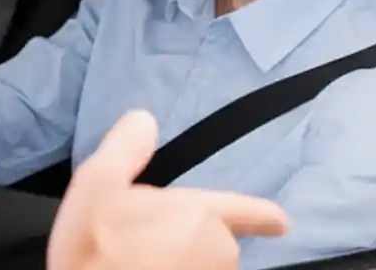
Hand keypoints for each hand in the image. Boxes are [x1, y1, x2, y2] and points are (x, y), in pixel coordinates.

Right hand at [48, 111, 288, 269]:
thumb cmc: (95, 244)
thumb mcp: (97, 183)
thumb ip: (125, 148)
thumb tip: (145, 120)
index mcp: (199, 213)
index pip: (248, 210)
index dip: (264, 216)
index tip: (281, 223)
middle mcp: (218, 252)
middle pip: (217, 241)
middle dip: (193, 238)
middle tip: (150, 237)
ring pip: (204, 266)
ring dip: (184, 261)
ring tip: (141, 258)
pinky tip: (143, 268)